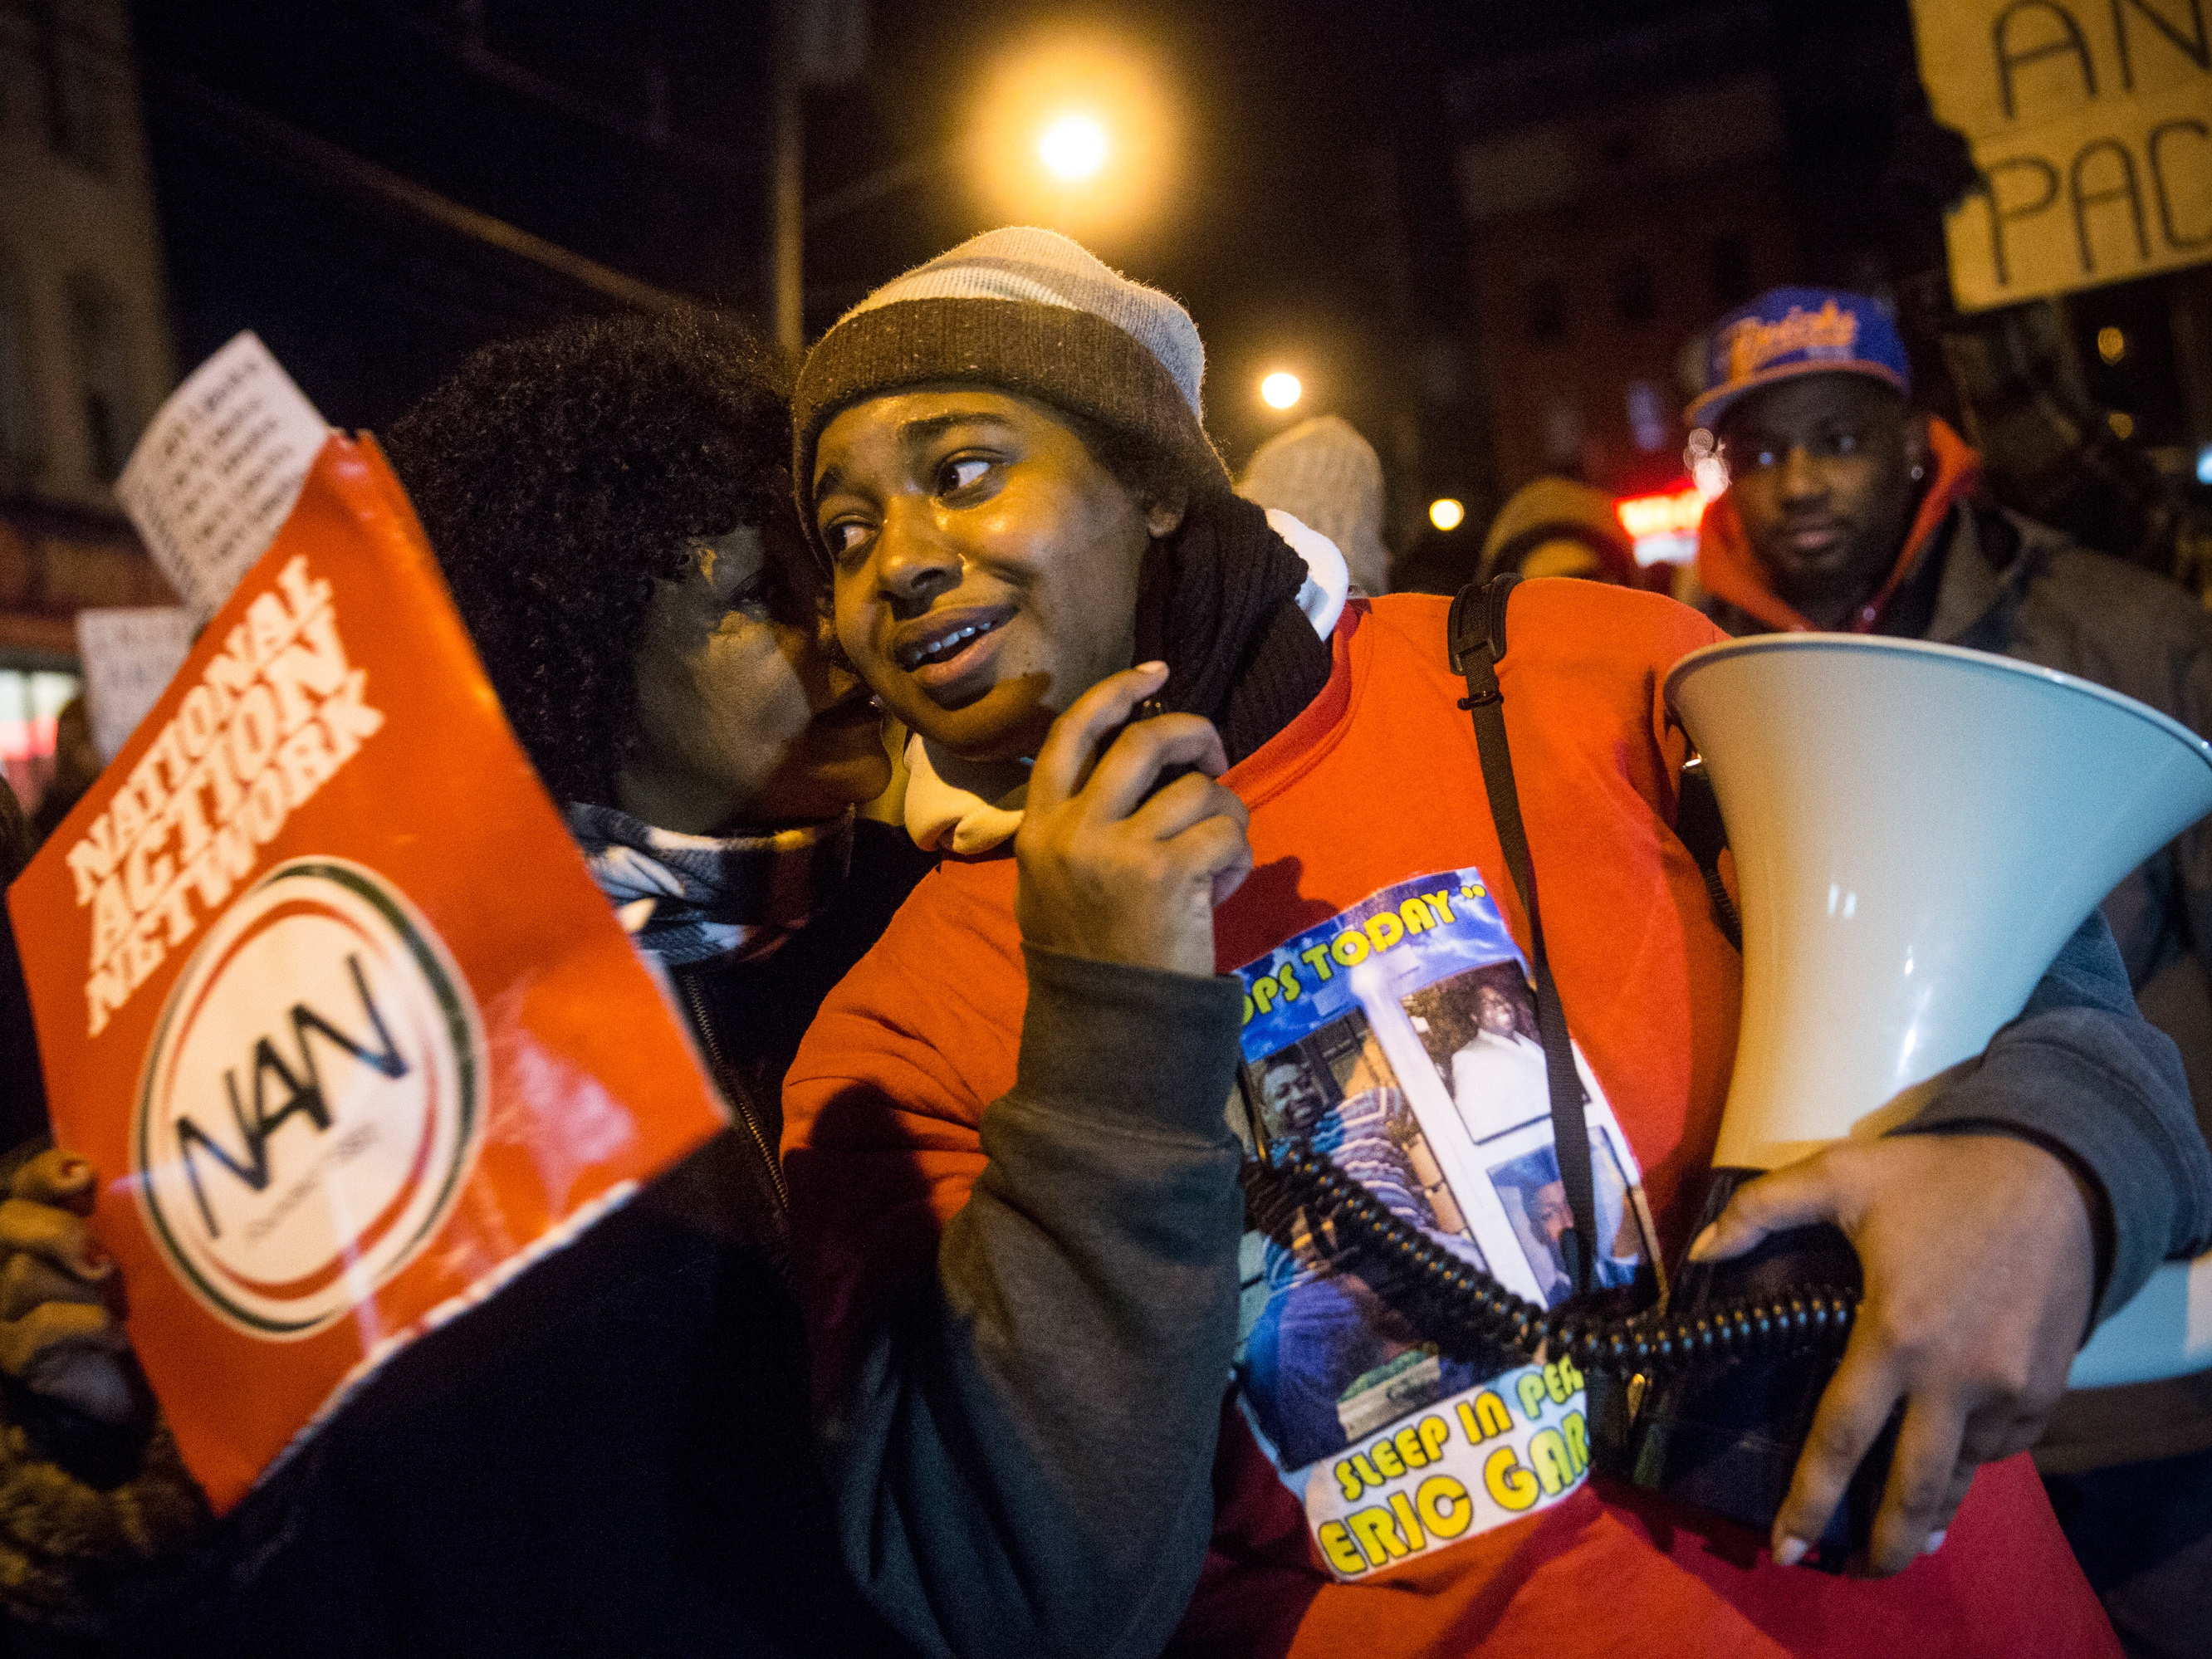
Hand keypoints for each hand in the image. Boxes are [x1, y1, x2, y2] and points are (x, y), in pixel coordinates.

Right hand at [0, 1150, 138, 1424]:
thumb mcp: (144, 1253)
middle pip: (7, 1222)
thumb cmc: (147, 1306)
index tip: (84, 1176)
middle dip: (55, 1230)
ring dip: (80, 1287)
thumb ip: (129, 1217)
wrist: (147, 1382)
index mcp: (48, 1226)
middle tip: (101, 1254)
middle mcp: (16, 1260)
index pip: (28, 1184)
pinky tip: (117, 1336)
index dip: (47, 1173)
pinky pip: (39, 1329)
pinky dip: (86, 1327)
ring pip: (23, 1275)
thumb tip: (136, 1183)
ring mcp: (7, 1310)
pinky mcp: (17, 1356)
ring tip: (118, 1302)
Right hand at [1015, 661, 1253, 977]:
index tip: (1155, 672)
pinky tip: (1224, 887)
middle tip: (1216, 758)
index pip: (1071, 734)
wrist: (1109, 1026)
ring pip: (1199, 788)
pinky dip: (1239, 855)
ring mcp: (1117, 849)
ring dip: (1227, 815)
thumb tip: (1139, 762)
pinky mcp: (1166, 873)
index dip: (1115, 692)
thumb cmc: (1091, 955)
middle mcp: (1071, 829)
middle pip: (1145, 740)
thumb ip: (1079, 822)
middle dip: (1196, 735)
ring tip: (1220, 857)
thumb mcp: (1053, 882)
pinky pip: (1226, 831)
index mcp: (1038, 826)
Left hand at [1689, 1132, 2093, 1574]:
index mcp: (1893, 1335)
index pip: (1841, 1439)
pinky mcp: (2046, 1389)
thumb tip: (1699, 1251)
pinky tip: (1954, 1464)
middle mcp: (1953, 1378)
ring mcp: (2007, 1389)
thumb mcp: (1840, 1175)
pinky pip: (2004, 1445)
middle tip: (1861, 1571)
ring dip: (1933, 1508)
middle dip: (1886, 1543)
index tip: (1787, 1546)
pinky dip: (1975, 1459)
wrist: (2056, 1177)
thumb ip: (1761, 1211)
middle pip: (1914, 1487)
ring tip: (1907, 1537)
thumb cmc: (1938, 1177)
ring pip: (1963, 1472)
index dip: (1810, 1499)